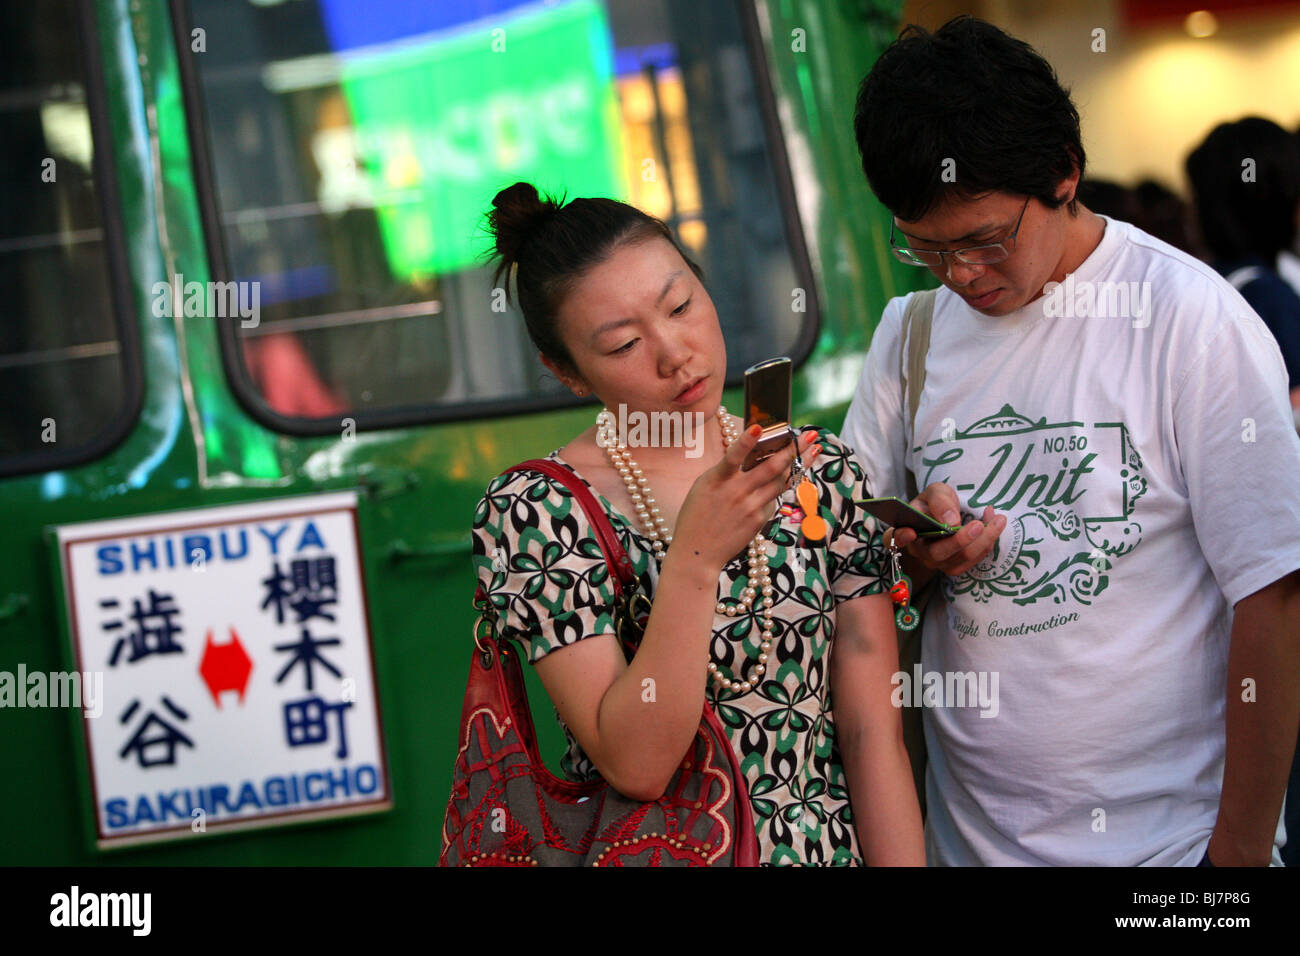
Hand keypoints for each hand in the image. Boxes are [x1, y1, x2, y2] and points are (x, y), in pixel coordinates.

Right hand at [673, 427, 819, 570]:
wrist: (698, 553)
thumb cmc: (697, 515)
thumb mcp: (704, 487)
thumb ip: (727, 472)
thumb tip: (754, 457)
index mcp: (717, 480)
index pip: (733, 457)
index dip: (746, 442)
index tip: (758, 427)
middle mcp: (737, 492)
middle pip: (771, 467)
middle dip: (793, 449)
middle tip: (810, 435)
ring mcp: (751, 507)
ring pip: (781, 481)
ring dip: (800, 463)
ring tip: (814, 449)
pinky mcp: (759, 519)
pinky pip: (774, 498)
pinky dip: (781, 485)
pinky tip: (790, 475)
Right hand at [886, 482, 1004, 577]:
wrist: (944, 517)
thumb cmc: (934, 504)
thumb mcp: (935, 493)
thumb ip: (940, 502)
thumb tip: (951, 521)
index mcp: (907, 531)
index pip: (898, 538)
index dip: (902, 537)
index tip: (911, 532)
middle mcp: (920, 552)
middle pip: (938, 553)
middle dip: (961, 540)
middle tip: (980, 524)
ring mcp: (938, 563)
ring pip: (960, 559)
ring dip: (983, 541)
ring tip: (998, 518)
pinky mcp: (955, 566)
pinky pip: (973, 560)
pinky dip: (987, 542)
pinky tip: (994, 524)